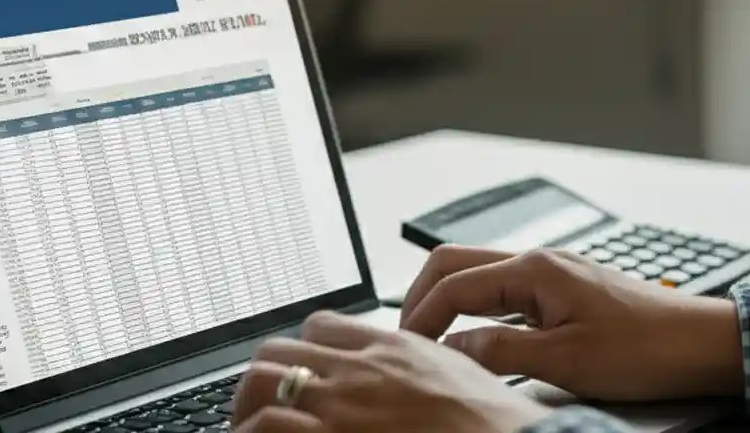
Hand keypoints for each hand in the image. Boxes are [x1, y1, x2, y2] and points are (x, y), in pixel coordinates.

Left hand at [232, 310, 551, 431]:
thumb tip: (418, 381)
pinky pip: (268, 429)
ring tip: (249, 431)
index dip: (303, 352)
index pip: (321, 326)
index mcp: (394, 349)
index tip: (299, 375)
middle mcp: (360, 371)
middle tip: (259, 410)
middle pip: (278, 352)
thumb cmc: (501, 430)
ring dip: (248, 410)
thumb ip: (426, 370)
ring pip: (261, 386)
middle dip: (262, 380)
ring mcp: (342, 408)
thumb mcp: (463, 380)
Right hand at [401, 246, 742, 400]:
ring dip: (447, 298)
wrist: (705, 342)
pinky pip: (502, 287)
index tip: (405, 349)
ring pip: (477, 272)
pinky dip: (475, 305)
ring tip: (431, 336)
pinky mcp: (564, 287)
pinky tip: (475, 333)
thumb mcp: (566, 361)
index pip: (453, 285)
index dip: (420, 318)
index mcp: (533, 271)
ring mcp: (551, 271)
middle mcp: (538, 260)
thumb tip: (452, 348)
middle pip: (454, 262)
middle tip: (406, 336)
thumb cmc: (647, 350)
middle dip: (421, 296)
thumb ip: (500, 351)